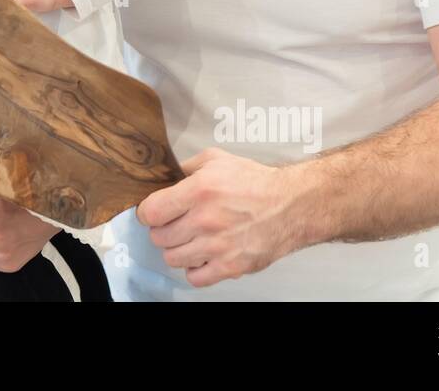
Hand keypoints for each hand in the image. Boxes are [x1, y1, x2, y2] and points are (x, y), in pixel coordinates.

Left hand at [136, 147, 310, 287]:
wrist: (291, 205)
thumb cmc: (255, 182)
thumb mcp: (217, 160)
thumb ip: (186, 166)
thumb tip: (163, 176)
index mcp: (199, 190)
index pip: (151, 212)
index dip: (147, 213)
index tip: (152, 213)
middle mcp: (206, 220)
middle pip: (159, 237)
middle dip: (163, 230)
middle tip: (174, 225)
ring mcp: (218, 246)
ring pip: (172, 258)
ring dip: (177, 249)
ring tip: (189, 240)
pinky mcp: (231, 267)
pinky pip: (195, 277)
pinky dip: (194, 269)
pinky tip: (202, 256)